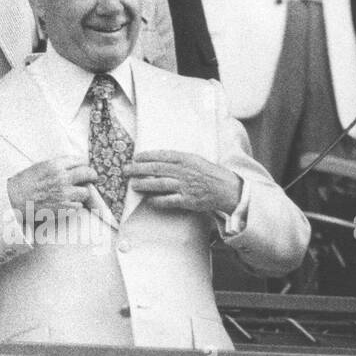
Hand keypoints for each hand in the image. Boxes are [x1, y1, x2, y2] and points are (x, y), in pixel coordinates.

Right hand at [6, 156, 96, 216]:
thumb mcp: (39, 167)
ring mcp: (64, 194)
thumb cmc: (23, 183)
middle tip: (92, 178)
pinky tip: (65, 204)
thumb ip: (57, 166)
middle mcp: (62, 178)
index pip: (79, 160)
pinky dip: (74, 206)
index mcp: (55, 165)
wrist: (13, 200)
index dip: (83, 164)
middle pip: (88, 174)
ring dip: (81, 194)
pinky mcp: (64, 208)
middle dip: (91, 176)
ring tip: (73, 194)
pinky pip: (78, 206)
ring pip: (85, 192)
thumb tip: (72, 166)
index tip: (84, 167)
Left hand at [126, 149, 241, 214]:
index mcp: (187, 159)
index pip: (162, 155)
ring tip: (133, 185)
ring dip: (144, 184)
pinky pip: (168, 200)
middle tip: (126, 170)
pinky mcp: (188, 200)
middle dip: (138, 169)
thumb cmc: (211, 174)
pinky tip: (148, 200)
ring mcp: (186, 186)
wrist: (229, 190)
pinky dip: (157, 200)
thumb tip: (159, 159)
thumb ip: (179, 160)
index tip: (135, 157)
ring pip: (159, 184)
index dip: (147, 156)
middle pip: (156, 169)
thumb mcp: (197, 160)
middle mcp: (185, 171)